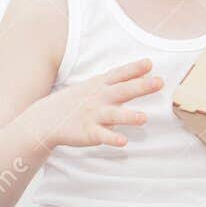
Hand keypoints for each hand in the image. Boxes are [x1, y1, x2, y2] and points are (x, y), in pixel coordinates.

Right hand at [26, 58, 160, 148]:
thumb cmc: (78, 100)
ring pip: (114, 115)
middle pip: (122, 91)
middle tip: (159, 82)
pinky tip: (123, 142)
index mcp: (102, 85)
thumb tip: (146, 71)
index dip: (134, 68)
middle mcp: (100, 98)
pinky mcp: (89, 132)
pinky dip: (112, 139)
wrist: (46, 118)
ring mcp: (94, 115)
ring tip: (144, 118)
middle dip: (140, 87)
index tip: (149, 64)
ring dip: (129, 116)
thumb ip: (120, 79)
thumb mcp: (96, 85)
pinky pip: (102, 136)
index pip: (120, 74)